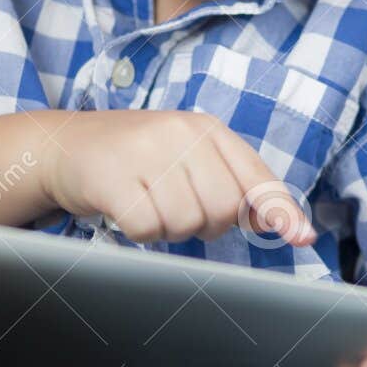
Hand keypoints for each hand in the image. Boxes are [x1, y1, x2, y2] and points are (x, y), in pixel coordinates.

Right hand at [38, 109, 316, 244]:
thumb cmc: (137, 159)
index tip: (302, 236)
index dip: (280, 211)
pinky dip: (140, 231)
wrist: (64, 145)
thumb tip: (285, 225)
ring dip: (169, 228)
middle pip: (223, 208)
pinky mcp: (114, 174)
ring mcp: (147, 151)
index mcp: (208, 130)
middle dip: (205, 223)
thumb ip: (236, 186)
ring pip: (186, 222)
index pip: (256, 177)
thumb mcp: (190, 160)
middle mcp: (182, 133)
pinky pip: (148, 227)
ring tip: (148, 201)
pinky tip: (125, 208)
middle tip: (176, 206)